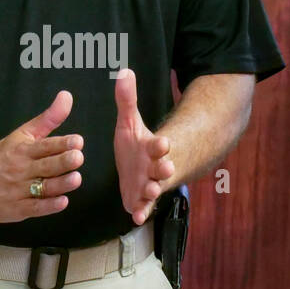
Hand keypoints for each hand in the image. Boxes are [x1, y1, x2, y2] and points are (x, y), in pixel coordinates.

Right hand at [0, 91, 83, 221]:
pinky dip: (48, 206)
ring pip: (42, 188)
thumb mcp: (24, 133)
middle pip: (45, 166)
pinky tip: (62, 202)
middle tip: (78, 157)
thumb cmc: (5, 155)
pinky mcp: (17, 208)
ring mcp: (18, 190)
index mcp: (24, 149)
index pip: (44, 146)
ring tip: (76, 178)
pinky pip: (34, 208)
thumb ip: (49, 118)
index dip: (61, 143)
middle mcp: (21, 169)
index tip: (77, 141)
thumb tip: (67, 96)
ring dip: (60, 184)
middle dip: (62, 162)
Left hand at [113, 68, 174, 225]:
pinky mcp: (141, 200)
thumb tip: (123, 71)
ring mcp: (150, 185)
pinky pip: (142, 207)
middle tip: (165, 167)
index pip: (159, 146)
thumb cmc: (137, 145)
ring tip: (151, 192)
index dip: (161, 145)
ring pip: (155, 188)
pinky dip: (140, 212)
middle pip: (163, 168)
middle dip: (164, 168)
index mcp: (152, 148)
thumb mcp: (129, 123)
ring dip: (153, 190)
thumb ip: (127, 100)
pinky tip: (135, 217)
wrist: (143, 168)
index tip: (162, 142)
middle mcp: (155, 167)